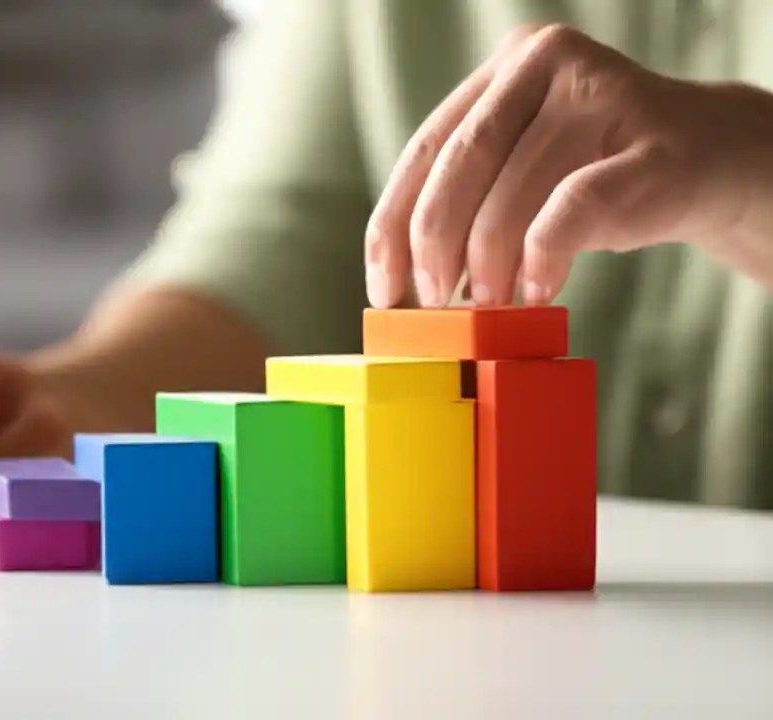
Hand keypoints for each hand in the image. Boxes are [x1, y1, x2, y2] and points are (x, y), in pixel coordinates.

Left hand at [366, 24, 772, 307]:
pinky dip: (542, 257)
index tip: (382, 288)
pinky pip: (573, 209)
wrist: (710, 161)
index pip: (426, 149)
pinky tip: (537, 288)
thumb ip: (469, 203)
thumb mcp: (523, 175)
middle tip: (433, 301)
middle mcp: (544, 62)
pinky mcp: (649, 140)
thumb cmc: (598, 176)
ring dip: (489, 264)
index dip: (393, 224)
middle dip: (435, 245)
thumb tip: (403, 286)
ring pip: (512, 192)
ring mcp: (599, 93)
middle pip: (460, 163)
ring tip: (489, 305)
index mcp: (502, 69)